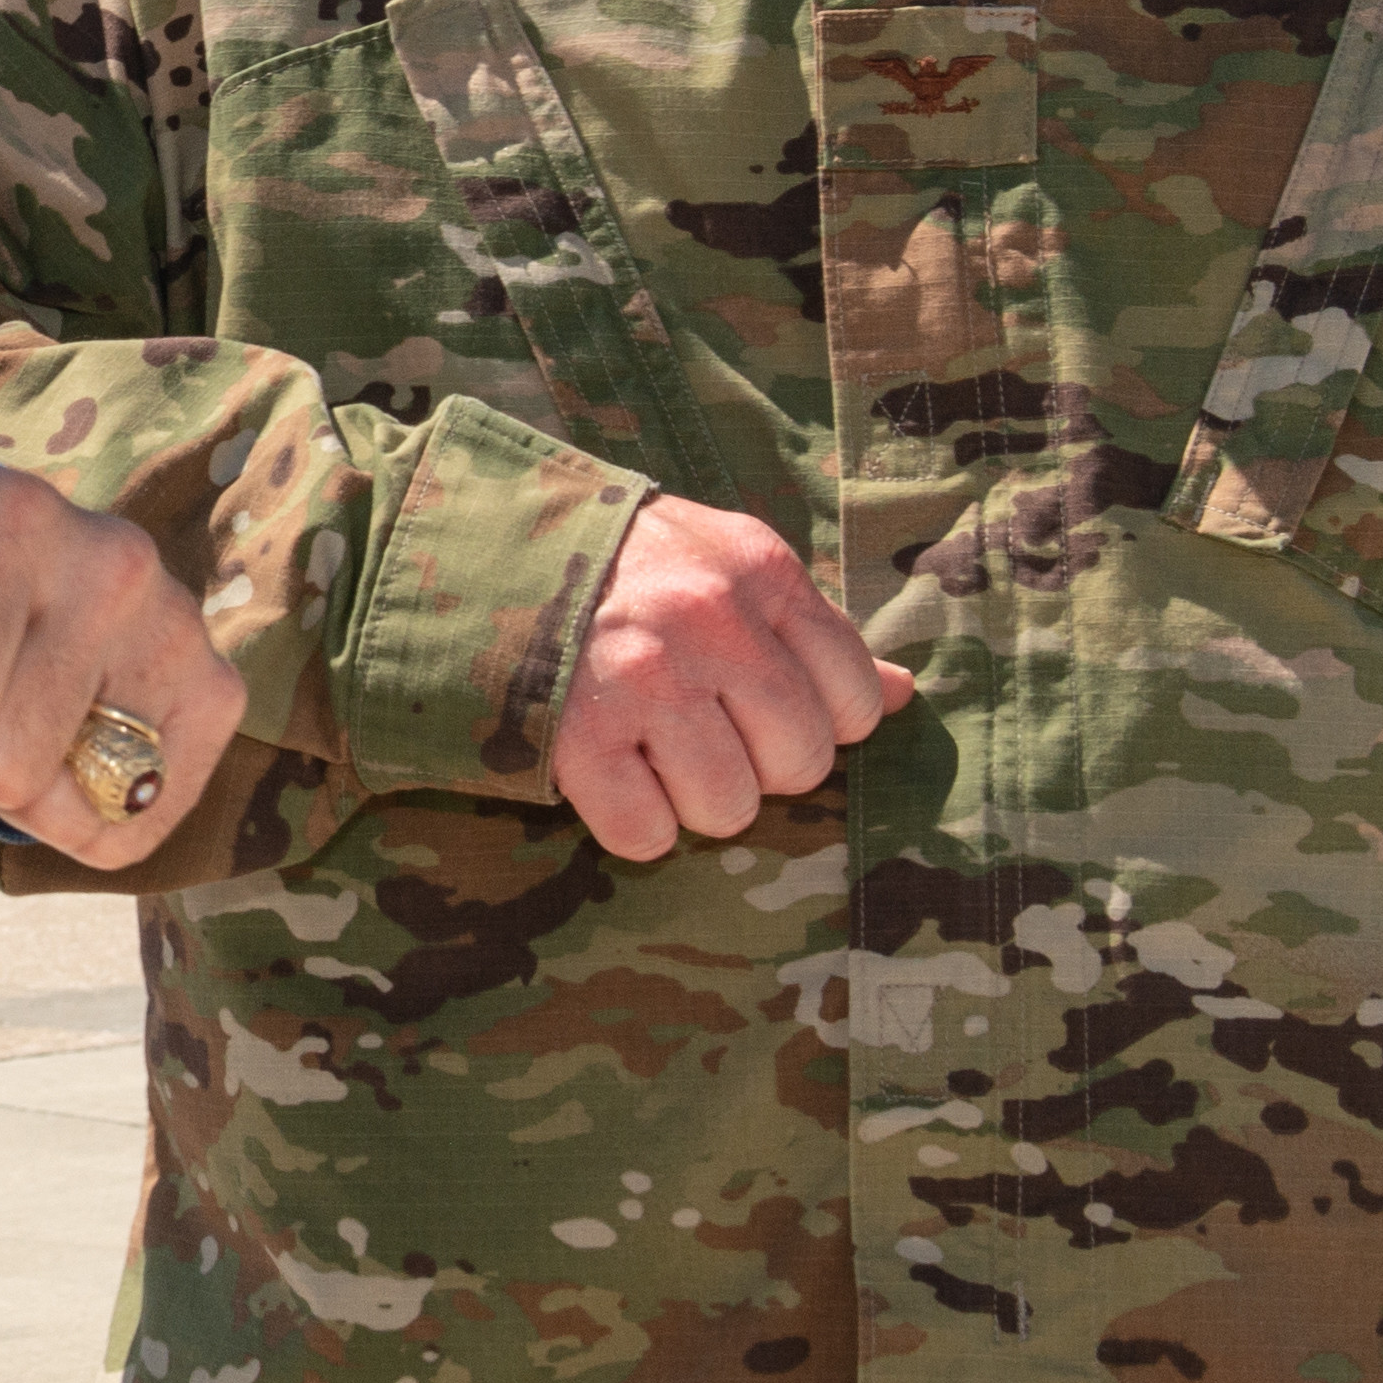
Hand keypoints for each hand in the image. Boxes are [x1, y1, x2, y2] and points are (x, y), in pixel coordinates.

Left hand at [0, 468, 237, 875]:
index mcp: (7, 515)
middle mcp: (112, 555)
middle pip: (1, 759)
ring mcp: (176, 623)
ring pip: (69, 800)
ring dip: (21, 788)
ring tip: (13, 709)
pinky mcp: (216, 692)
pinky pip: (139, 823)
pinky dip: (86, 820)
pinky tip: (66, 748)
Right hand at [546, 494, 900, 859]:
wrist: (479, 546)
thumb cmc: (622, 562)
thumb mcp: (726, 562)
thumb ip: (810, 629)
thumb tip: (903, 694)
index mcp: (759, 572)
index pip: (853, 700)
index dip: (817, 724)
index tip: (761, 708)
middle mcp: (709, 622)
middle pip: (799, 764)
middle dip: (759, 768)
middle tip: (704, 734)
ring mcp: (642, 681)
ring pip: (729, 809)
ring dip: (693, 801)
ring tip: (653, 752)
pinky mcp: (574, 736)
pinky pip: (646, 835)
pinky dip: (630, 823)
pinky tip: (610, 773)